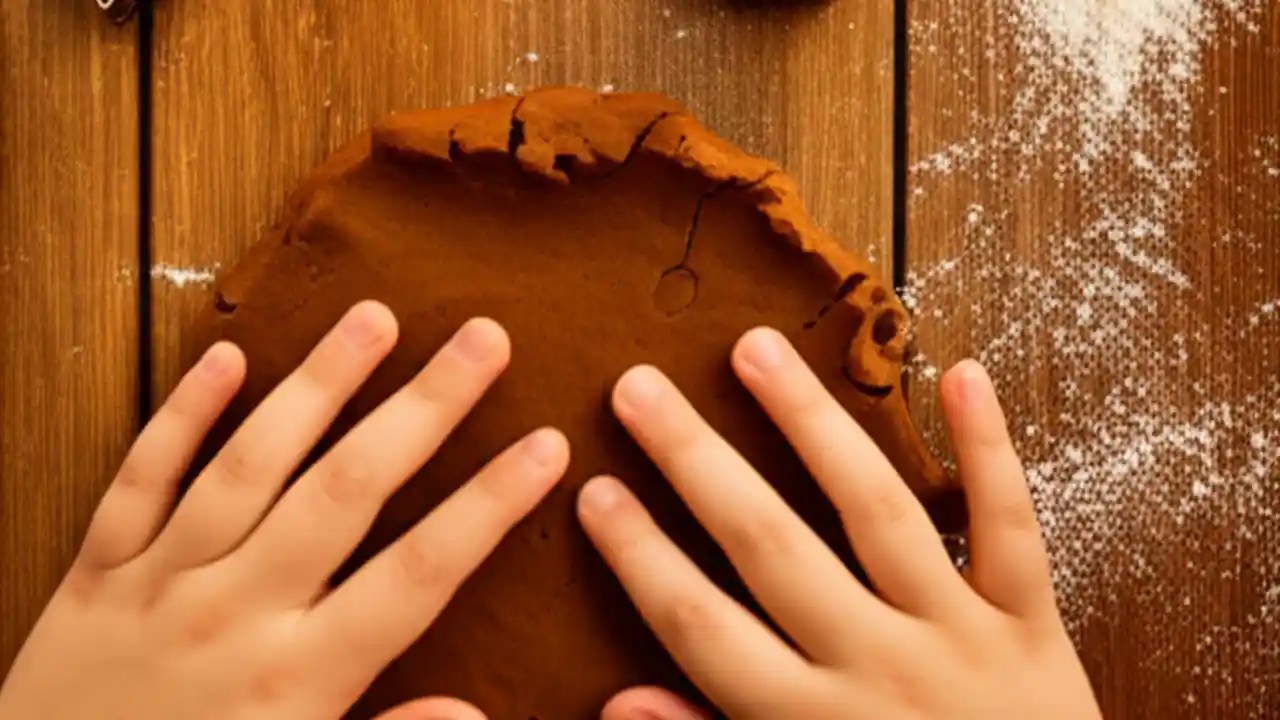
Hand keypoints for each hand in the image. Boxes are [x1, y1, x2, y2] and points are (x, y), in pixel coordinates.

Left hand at [0, 302, 568, 719]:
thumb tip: (476, 715)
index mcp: (300, 678)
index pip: (418, 573)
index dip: (487, 505)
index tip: (545, 447)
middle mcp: (237, 614)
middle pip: (346, 492)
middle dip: (423, 409)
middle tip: (481, 339)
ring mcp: (161, 584)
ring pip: (250, 466)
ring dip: (318, 386)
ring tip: (374, 318)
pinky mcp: (96, 574)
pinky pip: (139, 482)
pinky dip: (179, 417)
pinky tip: (226, 358)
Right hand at [580, 328, 1100, 719]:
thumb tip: (617, 702)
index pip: (700, 626)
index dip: (641, 555)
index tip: (594, 488)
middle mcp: (876, 669)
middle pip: (768, 547)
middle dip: (695, 462)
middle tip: (638, 388)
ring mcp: (957, 638)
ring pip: (874, 510)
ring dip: (808, 423)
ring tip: (755, 350)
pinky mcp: (1032, 625)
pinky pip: (1010, 526)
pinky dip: (989, 448)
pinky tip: (957, 372)